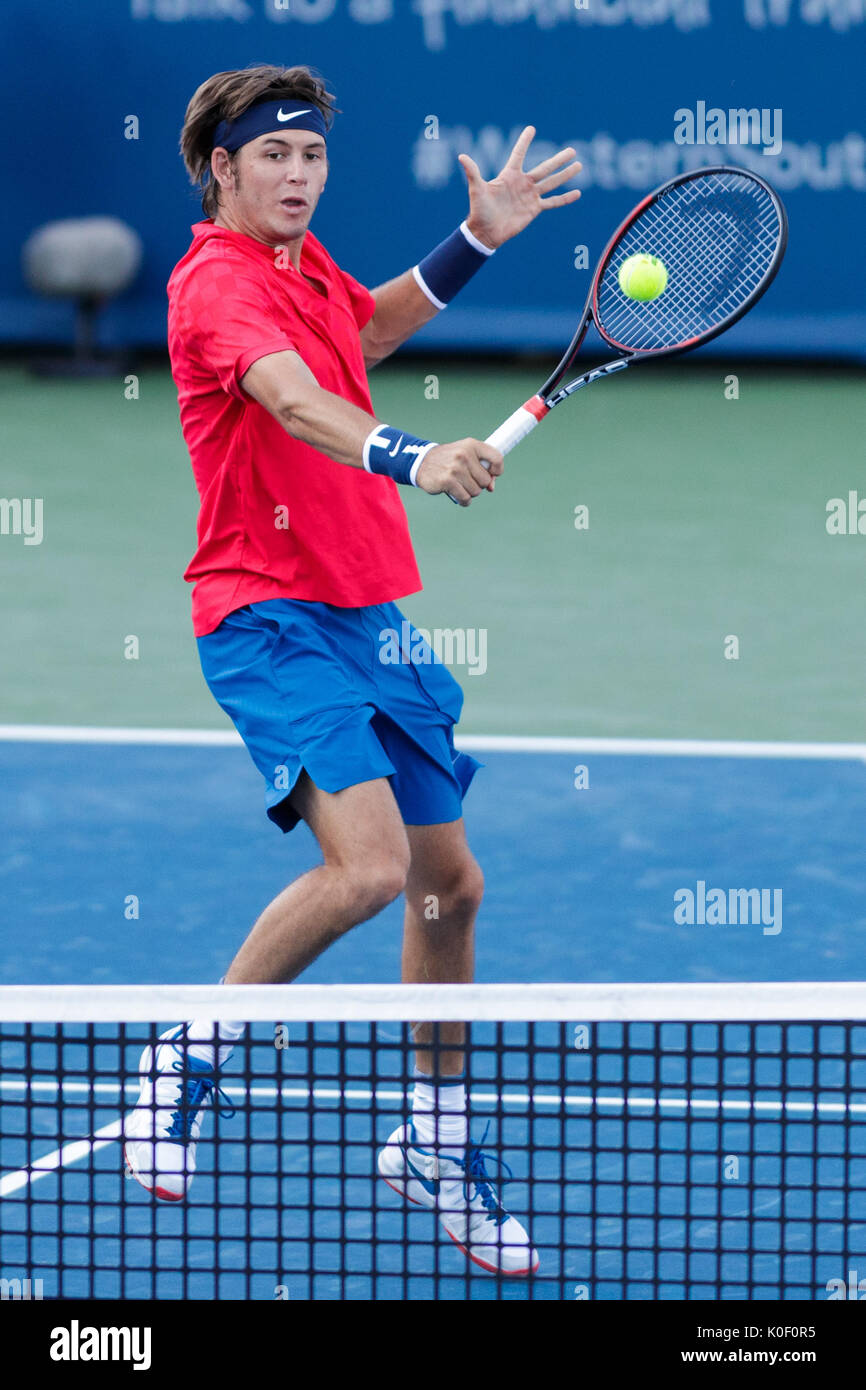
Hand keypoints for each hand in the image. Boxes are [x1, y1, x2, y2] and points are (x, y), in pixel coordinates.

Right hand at [415, 439, 503, 505]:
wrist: (421, 462)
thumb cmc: (448, 461)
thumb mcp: (465, 456)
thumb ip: (481, 469)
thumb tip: (492, 487)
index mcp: (472, 445)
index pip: (497, 458)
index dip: (497, 470)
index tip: (492, 474)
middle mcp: (464, 455)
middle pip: (486, 480)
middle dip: (479, 485)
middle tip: (467, 481)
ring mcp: (456, 468)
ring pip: (476, 491)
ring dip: (470, 493)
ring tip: (460, 486)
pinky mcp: (448, 481)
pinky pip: (465, 498)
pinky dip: (464, 501)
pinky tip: (458, 496)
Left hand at [458, 126, 581, 250]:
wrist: (486, 232)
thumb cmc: (479, 210)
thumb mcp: (477, 189)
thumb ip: (473, 172)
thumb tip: (461, 156)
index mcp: (509, 175)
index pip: (519, 154)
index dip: (524, 142)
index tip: (532, 129)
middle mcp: (522, 183)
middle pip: (544, 168)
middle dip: (558, 159)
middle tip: (572, 150)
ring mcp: (530, 196)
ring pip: (552, 182)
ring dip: (565, 175)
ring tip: (579, 166)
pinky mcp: (534, 209)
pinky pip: (552, 202)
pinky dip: (564, 199)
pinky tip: (577, 193)